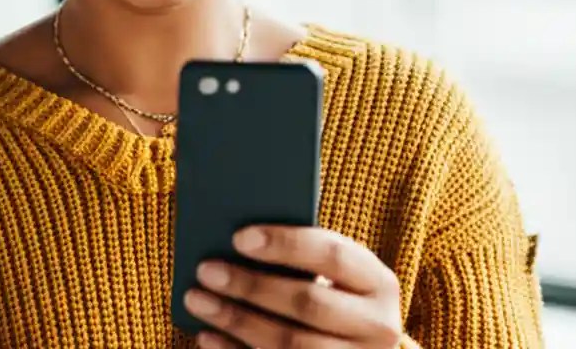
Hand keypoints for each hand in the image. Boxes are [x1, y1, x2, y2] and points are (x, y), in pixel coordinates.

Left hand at [184, 226, 402, 348]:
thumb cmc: (339, 297)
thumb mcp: (338, 275)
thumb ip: (305, 256)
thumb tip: (238, 239)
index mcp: (379, 282)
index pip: (332, 255)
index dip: (285, 244)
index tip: (238, 237)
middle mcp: (377, 326)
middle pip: (307, 303)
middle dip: (251, 285)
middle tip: (206, 270)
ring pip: (289, 343)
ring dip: (236, 320)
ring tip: (197, 300)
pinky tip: (207, 335)